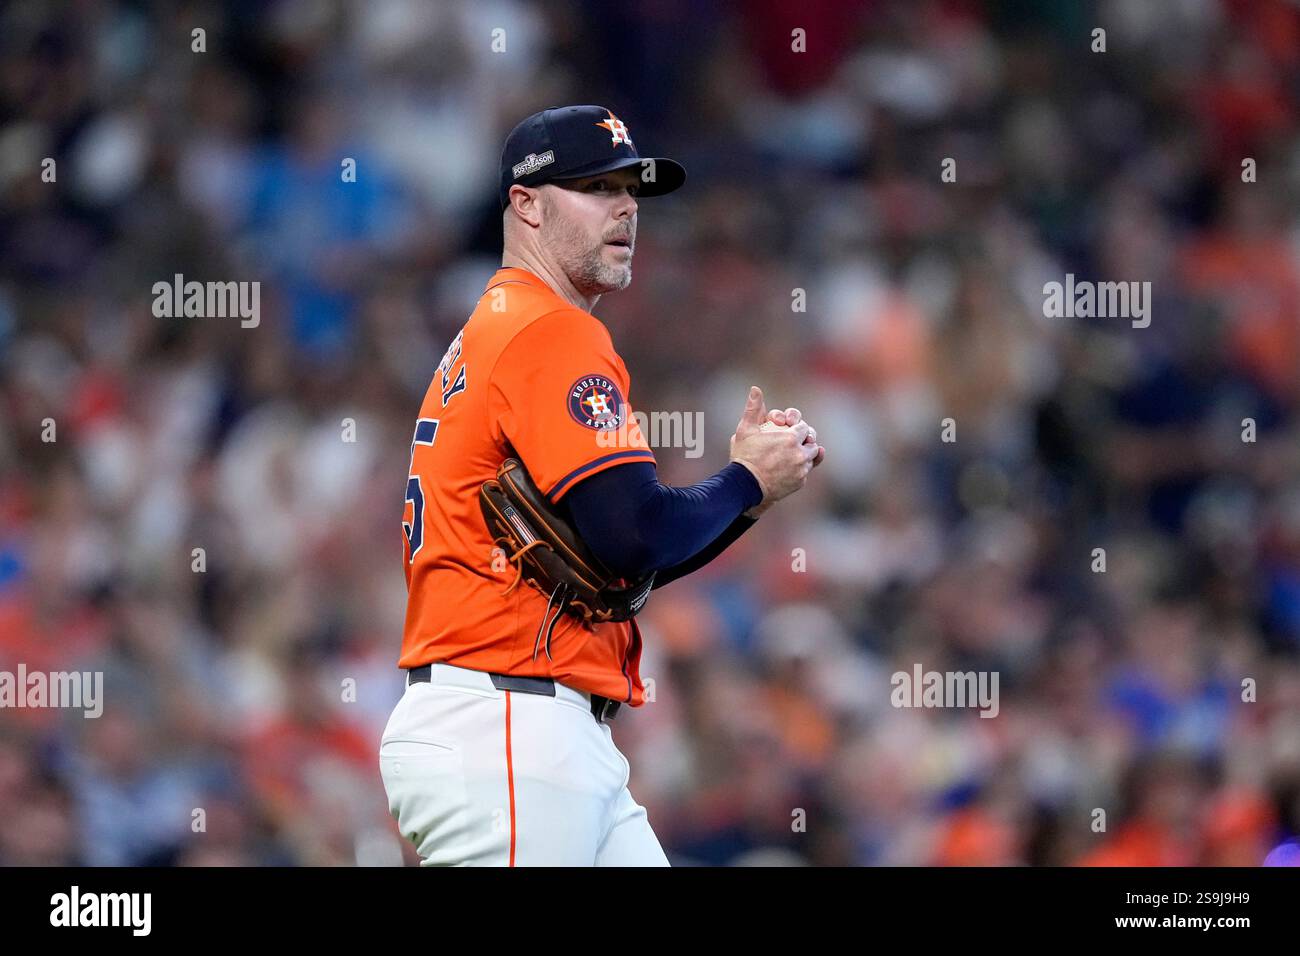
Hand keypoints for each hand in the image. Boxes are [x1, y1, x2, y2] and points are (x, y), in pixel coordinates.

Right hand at [729, 386, 818, 516]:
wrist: (745, 486)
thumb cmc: (744, 456)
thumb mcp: (746, 430)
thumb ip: (753, 408)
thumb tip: (755, 389)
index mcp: (791, 438)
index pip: (803, 427)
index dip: (796, 426)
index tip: (788, 428)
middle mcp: (800, 454)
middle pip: (811, 441)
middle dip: (804, 439)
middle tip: (793, 441)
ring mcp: (802, 469)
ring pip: (811, 457)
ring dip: (804, 453)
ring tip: (791, 453)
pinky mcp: (800, 482)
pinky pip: (806, 471)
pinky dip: (800, 468)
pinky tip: (790, 466)